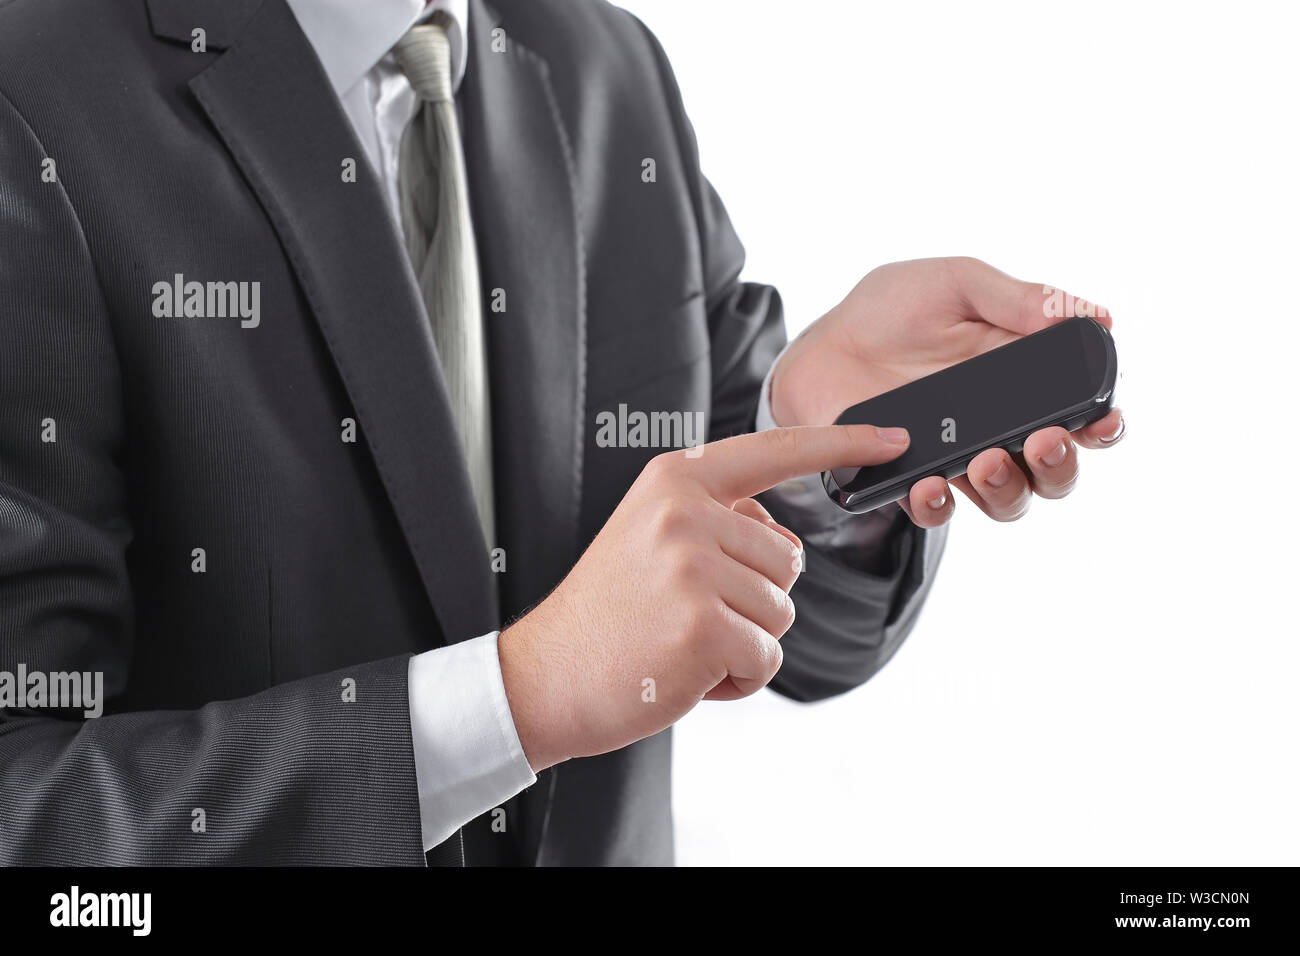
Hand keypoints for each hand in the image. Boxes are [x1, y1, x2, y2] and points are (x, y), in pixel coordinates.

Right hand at [499, 424, 910, 770]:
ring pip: (782, 611)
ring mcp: (694, 566)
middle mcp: (686, 512)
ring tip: (680, 642)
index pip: (775, 451)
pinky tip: (687, 672)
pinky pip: (767, 656)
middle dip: (752, 602)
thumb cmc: (607, 615)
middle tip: (683, 615)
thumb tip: (790, 546)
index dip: (842, 443)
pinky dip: (739, 678)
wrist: (545, 675)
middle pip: (790, 560)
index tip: (892, 438)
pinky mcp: (703, 625)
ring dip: (744, 643)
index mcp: (675, 480)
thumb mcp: (651, 537)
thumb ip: (720, 522)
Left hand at [769, 257, 1125, 526]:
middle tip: (1044, 441)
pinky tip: (931, 485)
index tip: (1103, 419)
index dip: (1103, 426)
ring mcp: (955, 459)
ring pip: (1005, 501)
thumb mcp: (957, 284)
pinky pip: (934, 511)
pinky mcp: (906, 479)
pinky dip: (937, 506)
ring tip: (987, 459)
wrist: (819, 341)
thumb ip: (1021, 299)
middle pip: (1054, 472)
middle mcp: (999, 430)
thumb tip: (1098, 316)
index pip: (1081, 417)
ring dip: (1007, 489)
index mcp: (1023, 383)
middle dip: (1060, 466)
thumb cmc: (892, 309)